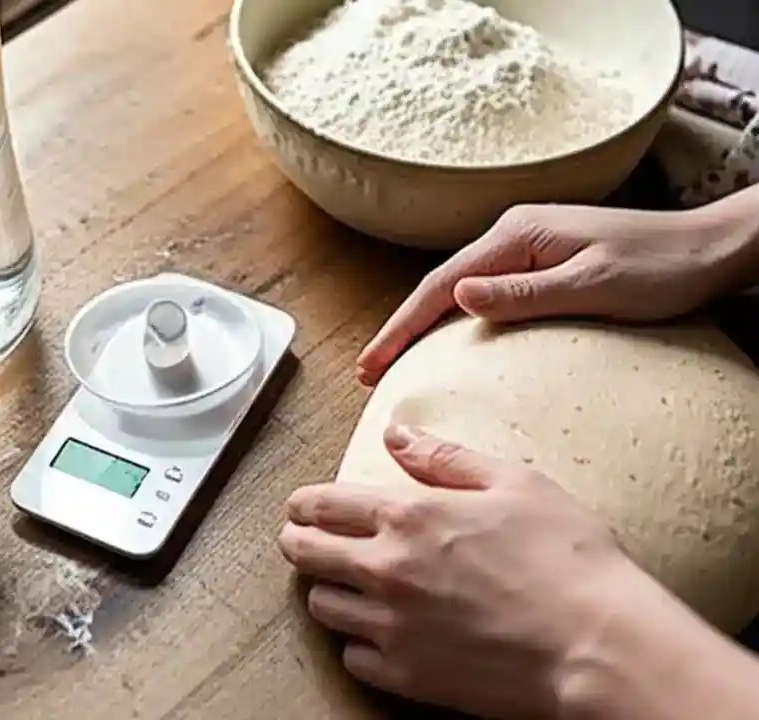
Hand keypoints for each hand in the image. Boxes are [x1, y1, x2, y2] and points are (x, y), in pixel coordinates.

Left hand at [277, 426, 709, 718]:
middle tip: (303, 541)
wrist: (600, 646)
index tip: (300, 508)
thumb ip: (445, 458)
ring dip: (328, 591)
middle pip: (304, 554)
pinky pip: (353, 658)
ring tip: (346, 586)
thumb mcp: (515, 484)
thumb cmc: (569, 558)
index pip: (320, 504)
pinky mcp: (407, 675)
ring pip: (322, 607)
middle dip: (297, 542)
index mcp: (407, 516)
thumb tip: (395, 434)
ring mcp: (392, 626)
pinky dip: (360, 644)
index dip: (302, 504)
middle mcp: (386, 569)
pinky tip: (381, 633)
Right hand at [355, 202, 752, 385]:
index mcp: (519, 236)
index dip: (400, 327)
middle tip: (369, 371)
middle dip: (402, 328)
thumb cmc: (663, 268)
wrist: (713, 250)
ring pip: (460, 290)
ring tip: (396, 361)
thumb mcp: (592, 286)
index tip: (370, 363)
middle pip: (441, 286)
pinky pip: (486, 293)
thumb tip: (456, 296)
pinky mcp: (545, 263)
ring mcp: (529, 247)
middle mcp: (516, 235)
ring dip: (425, 325)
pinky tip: (449, 342)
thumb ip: (523, 293)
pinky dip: (457, 320)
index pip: (440, 287)